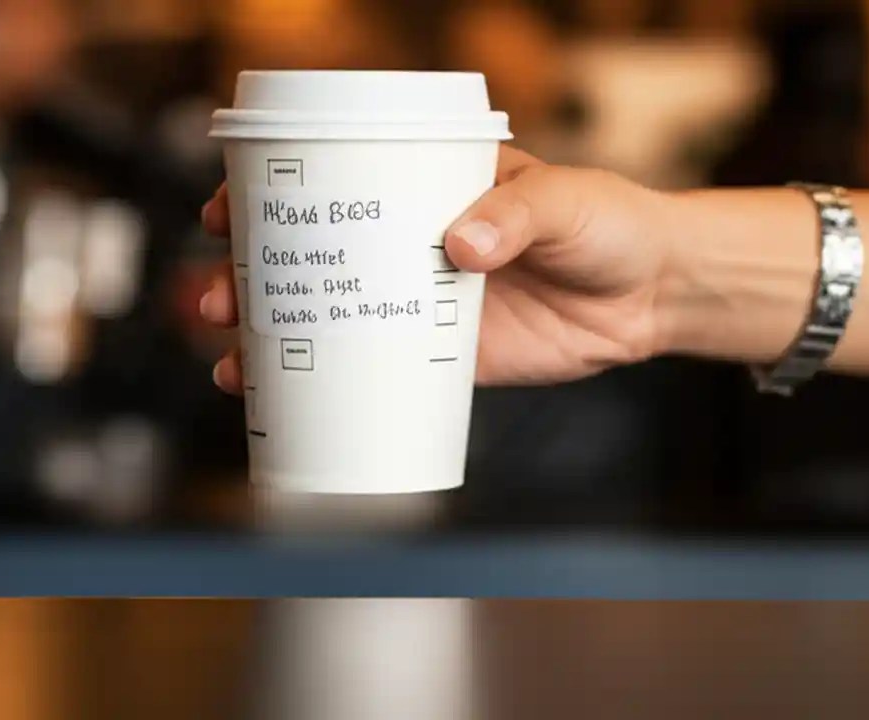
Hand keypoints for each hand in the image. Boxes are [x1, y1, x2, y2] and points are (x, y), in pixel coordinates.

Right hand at [196, 146, 681, 392]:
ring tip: (231, 360)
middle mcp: (409, 241)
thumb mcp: (566, 199)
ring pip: (330, 315)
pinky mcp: (443, 356)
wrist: (651, 293)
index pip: (333, 181)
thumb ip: (517, 213)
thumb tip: (461, 246)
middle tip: (217, 295)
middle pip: (312, 254)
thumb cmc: (609, 223)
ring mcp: (420, 301)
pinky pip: (375, 370)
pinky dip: (328, 385)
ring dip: (272, 336)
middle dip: (251, 275)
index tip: (227, 211)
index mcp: (426, 185)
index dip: (271, 196)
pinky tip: (282, 400)